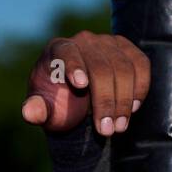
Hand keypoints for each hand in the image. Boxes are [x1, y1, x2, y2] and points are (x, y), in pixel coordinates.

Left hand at [20, 32, 150, 136]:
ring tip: (119, 127)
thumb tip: (30, 113)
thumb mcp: (44, 110)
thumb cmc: (56, 104)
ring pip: (124, 68)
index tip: (81, 85)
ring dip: (124, 101)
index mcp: (56, 50)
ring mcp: (108, 42)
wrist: (76, 101)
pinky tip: (133, 108)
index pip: (66, 53)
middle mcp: (83, 41)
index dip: (74, 65)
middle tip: (107, 131)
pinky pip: (141, 65)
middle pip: (100, 68)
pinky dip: (140, 87)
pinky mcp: (127, 50)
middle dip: (106, 102)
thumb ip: (36, 110)